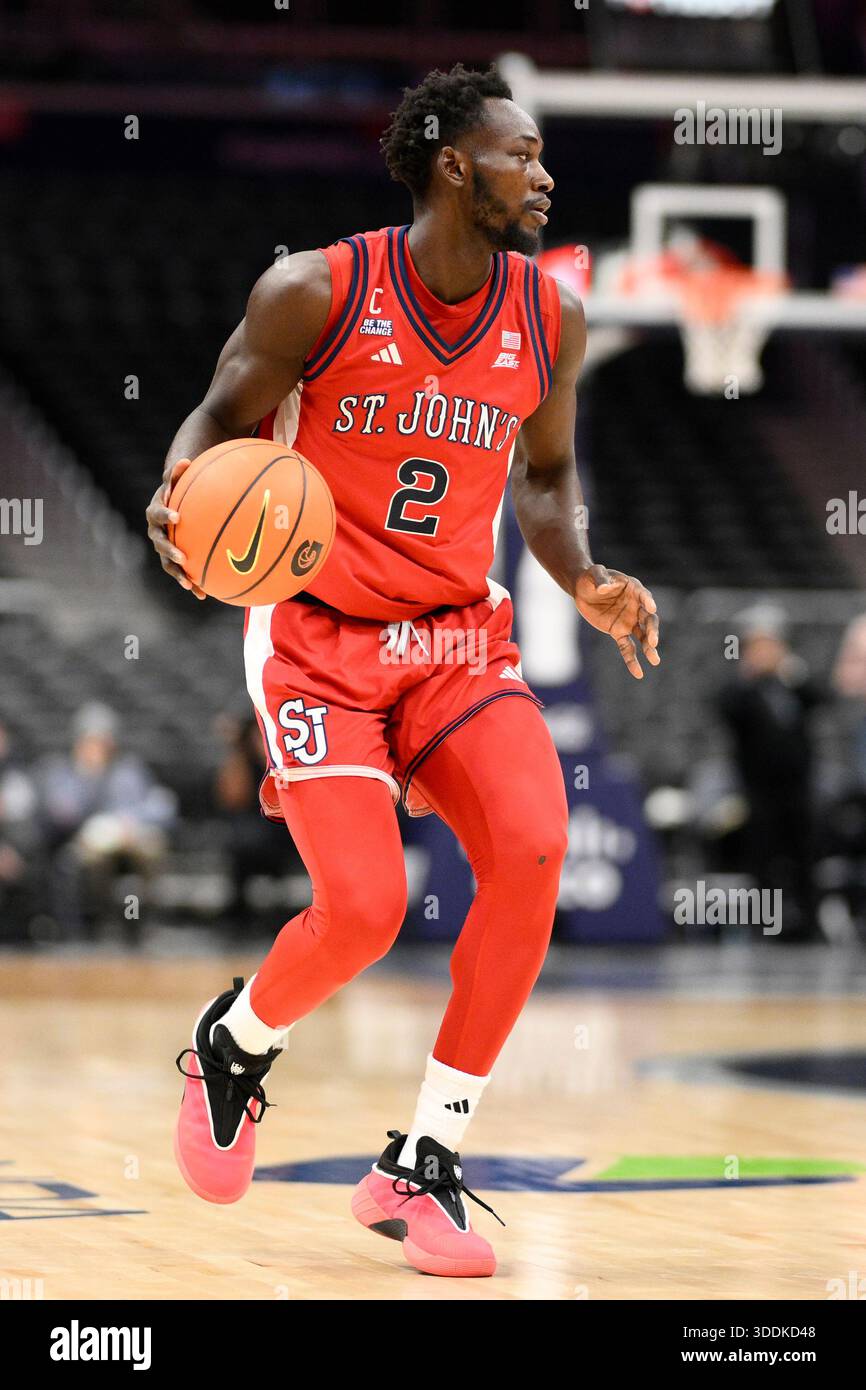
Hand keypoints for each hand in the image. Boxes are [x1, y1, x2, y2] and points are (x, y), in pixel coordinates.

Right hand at [145, 459, 205, 598]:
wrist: (173, 504)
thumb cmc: (179, 488)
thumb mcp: (178, 479)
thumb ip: (178, 473)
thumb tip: (185, 459)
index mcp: (156, 511)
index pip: (158, 512)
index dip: (166, 514)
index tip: (177, 516)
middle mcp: (156, 531)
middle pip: (160, 543)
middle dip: (170, 551)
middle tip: (181, 557)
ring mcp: (163, 547)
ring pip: (168, 563)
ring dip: (178, 574)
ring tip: (190, 584)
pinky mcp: (173, 559)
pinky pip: (181, 572)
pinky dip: (191, 583)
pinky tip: (204, 595)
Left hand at [574, 564, 659, 679]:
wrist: (583, 590)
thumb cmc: (591, 577)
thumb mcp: (594, 573)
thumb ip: (600, 579)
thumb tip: (603, 588)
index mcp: (634, 589)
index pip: (644, 596)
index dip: (648, 601)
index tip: (652, 608)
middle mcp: (636, 606)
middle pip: (648, 620)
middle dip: (652, 630)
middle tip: (653, 641)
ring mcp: (629, 621)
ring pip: (642, 636)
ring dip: (649, 648)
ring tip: (655, 660)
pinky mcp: (618, 632)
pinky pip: (627, 647)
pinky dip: (632, 660)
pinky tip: (638, 673)